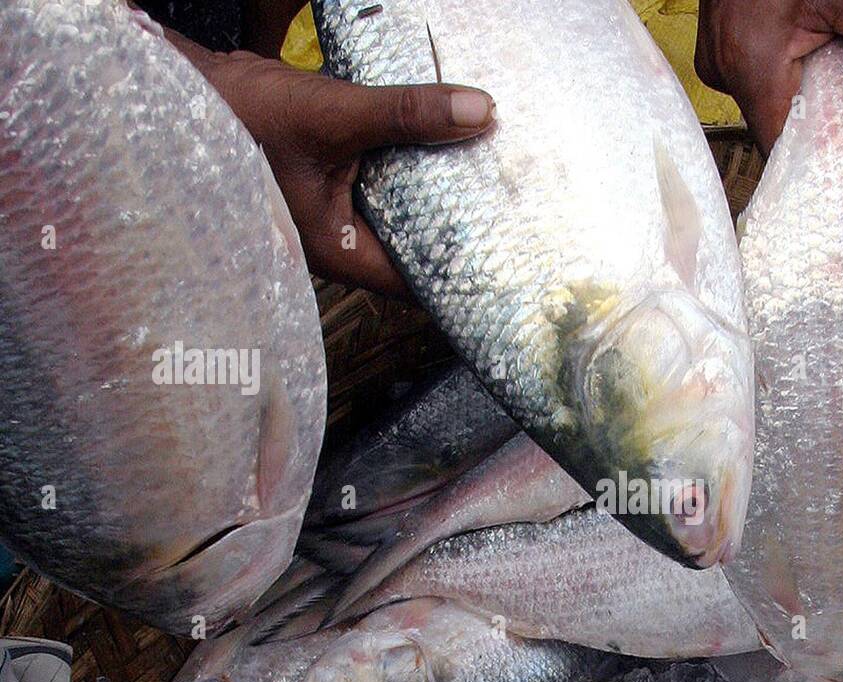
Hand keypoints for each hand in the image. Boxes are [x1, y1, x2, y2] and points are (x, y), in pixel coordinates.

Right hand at [169, 38, 493, 297]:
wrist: (179, 91)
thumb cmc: (239, 117)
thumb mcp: (331, 114)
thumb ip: (406, 114)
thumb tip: (479, 113)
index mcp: (337, 251)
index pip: (419, 281)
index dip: (466, 275)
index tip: (513, 264)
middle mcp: (338, 244)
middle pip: (416, 249)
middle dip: (460, 230)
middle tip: (516, 214)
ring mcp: (334, 217)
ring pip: (402, 216)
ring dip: (438, 196)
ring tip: (491, 179)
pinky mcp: (332, 188)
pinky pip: (385, 188)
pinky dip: (413, 172)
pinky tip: (445, 150)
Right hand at [695, 0, 842, 152]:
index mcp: (754, 69)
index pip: (782, 149)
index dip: (817, 159)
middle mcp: (726, 70)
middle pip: (776, 123)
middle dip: (817, 116)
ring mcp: (715, 57)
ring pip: (765, 97)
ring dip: (799, 87)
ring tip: (825, 53)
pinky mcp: (715, 44)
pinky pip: (752, 72)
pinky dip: (781, 65)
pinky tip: (801, 38)